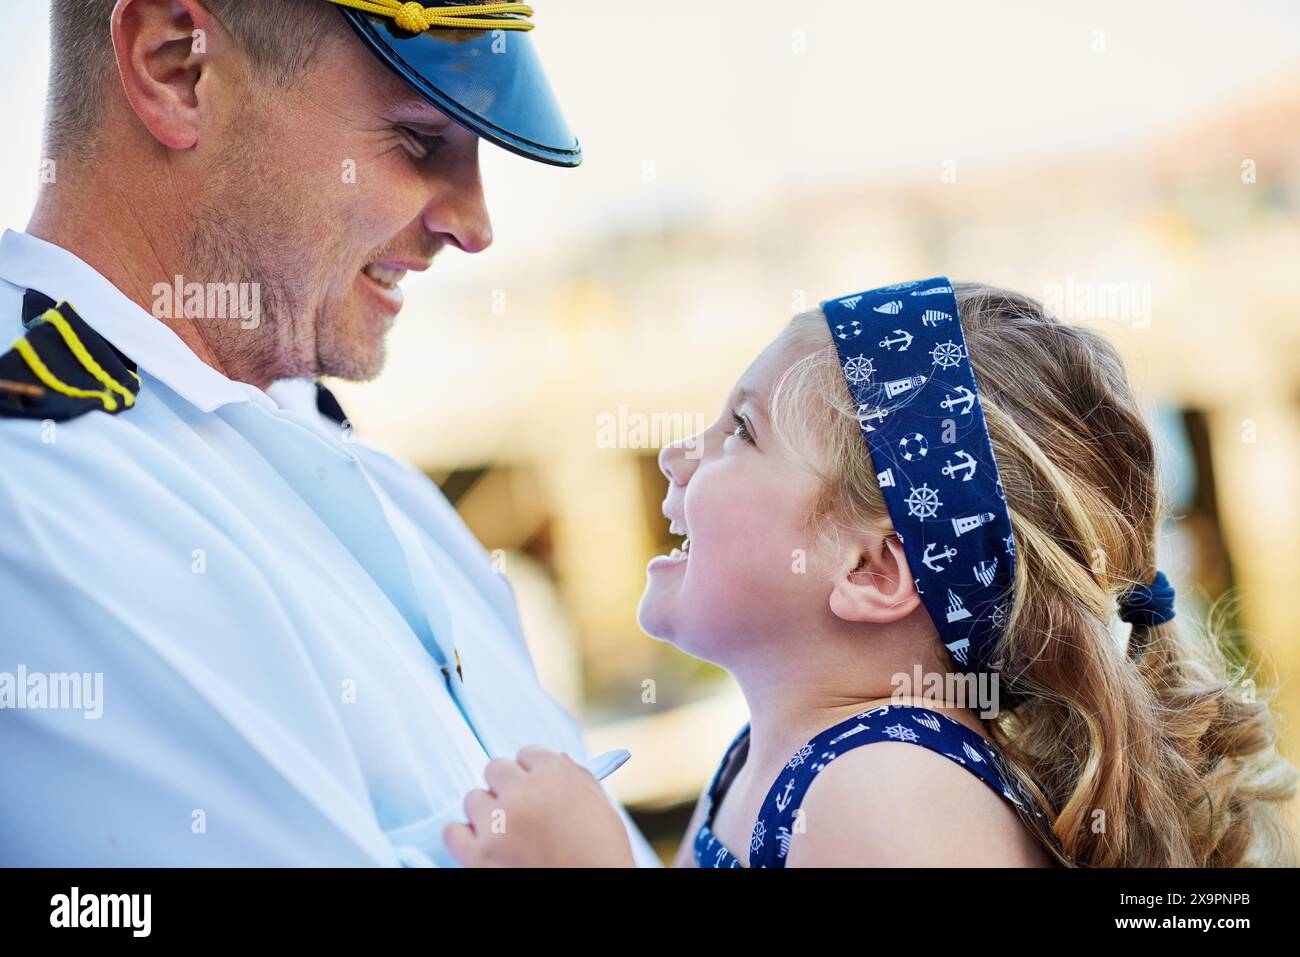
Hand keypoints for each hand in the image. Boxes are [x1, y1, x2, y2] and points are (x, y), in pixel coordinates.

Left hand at [443, 746, 636, 866]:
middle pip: (496, 770)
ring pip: (474, 799)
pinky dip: (465, 838)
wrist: (596, 896)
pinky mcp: (480, 854)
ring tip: (507, 834)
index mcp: (555, 775)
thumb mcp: (600, 807)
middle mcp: (524, 792)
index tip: (534, 787)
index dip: (533, 774)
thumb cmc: (602, 855)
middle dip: (507, 788)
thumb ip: (577, 778)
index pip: (528, 754)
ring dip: (487, 813)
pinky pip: (453, 832)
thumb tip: (557, 761)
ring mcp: (499, 823)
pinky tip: (484, 846)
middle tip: (520, 810)